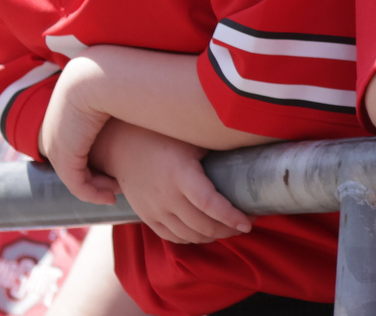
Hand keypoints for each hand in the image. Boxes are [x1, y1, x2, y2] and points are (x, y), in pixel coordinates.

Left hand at [40, 59, 119, 205]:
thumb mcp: (112, 93)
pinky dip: (95, 193)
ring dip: (99, 187)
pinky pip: (78, 185)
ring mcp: (57, 147)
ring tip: (117, 191)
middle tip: (118, 184)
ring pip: (77, 177)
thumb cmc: (114, 79)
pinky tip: (111, 195)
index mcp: (64, 115)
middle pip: (76, 164)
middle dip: (98, 177)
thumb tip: (132, 99)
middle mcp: (55, 134)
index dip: (98, 159)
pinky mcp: (64, 158)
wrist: (96, 77)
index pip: (77, 145)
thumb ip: (116, 101)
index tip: (119, 163)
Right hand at [89, 120, 250, 244]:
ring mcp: (153, 209)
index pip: (210, 204)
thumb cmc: (165, 136)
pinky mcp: (146, 216)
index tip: (249, 222)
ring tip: (230, 229)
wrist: (123, 145)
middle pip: (202, 225)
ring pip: (189, 235)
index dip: (231, 217)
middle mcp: (166, 196)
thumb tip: (252, 157)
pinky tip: (206, 232)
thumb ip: (218, 151)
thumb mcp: (193, 138)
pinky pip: (172, 237)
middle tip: (246, 224)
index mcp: (180, 174)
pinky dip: (192, 239)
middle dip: (228, 229)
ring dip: (212, 236)